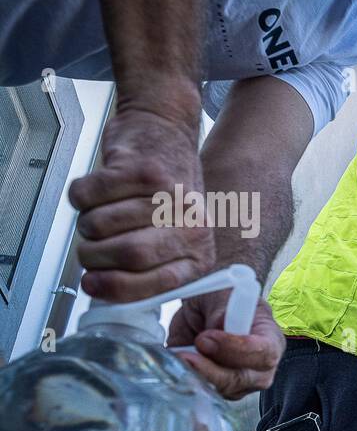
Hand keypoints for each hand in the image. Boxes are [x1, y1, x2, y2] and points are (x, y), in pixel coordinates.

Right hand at [70, 107, 214, 301]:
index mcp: (199, 252)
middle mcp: (192, 225)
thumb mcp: (172, 242)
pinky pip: (88, 196)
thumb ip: (150, 270)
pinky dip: (82, 197)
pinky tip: (99, 191)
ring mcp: (168, 196)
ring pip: (101, 225)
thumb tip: (108, 294)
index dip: (116, 288)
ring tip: (100, 214)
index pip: (157, 284)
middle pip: (128, 255)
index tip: (93, 284)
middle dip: (94, 257)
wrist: (164, 136)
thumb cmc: (164, 195)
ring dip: (86, 224)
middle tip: (89, 250)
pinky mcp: (141, 169)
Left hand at [167, 291, 284, 399]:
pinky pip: (204, 391)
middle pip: (244, 380)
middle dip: (213, 370)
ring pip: (223, 390)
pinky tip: (176, 365)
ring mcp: (239, 381)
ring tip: (179, 358)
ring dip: (197, 376)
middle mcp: (260, 366)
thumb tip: (214, 334)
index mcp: (270, 338)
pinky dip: (187, 380)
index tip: (207, 337)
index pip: (264, 353)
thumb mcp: (223, 294)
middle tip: (186, 355)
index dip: (237, 349)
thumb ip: (222, 313)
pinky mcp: (216, 387)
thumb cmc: (221, 298)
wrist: (202, 309)